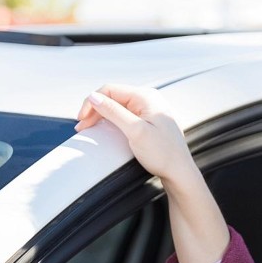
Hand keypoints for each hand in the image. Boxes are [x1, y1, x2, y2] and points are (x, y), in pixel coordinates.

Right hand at [75, 84, 197, 190]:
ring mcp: (149, 110)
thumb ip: (113, 112)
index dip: (92, 102)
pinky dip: (111, 121)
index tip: (81, 120)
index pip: (110, 90)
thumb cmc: (162, 153)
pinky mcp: (148, 121)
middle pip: (112, 97)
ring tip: (88, 128)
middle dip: (94, 110)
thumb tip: (93, 96)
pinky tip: (103, 128)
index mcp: (146, 96)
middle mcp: (148, 99)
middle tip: (81, 127)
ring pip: (117, 106)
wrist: (180, 172)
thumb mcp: (135, 131)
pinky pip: (125, 115)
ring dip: (101, 116)